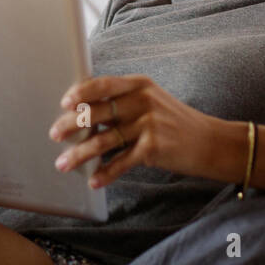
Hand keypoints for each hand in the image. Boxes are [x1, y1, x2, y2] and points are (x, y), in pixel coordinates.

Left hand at [48, 75, 216, 188]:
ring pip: (104, 139)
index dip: (81, 92)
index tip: (64, 103)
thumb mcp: (152, 101)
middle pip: (98, 112)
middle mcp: (143, 101)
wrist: (210, 142)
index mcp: (140, 84)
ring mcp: (149, 124)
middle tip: (54, 134)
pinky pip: (121, 162)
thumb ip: (123, 102)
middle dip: (72, 125)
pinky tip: (93, 180)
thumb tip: (82, 113)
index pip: (104, 84)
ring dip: (80, 153)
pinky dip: (105, 173)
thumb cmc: (173, 122)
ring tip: (62, 163)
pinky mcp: (154, 148)